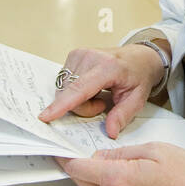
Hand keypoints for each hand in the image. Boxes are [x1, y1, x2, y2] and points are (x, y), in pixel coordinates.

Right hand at [40, 44, 166, 137]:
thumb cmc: (138, 77)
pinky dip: (75, 90)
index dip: (62, 104)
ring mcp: (79, 54)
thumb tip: (110, 131)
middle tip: (102, 104)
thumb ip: (123, 116)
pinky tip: (90, 87)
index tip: (46, 116)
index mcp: (108, 67)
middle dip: (83, 107)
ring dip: (78, 100)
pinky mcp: (73, 55)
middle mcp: (90, 57)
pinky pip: (64, 83)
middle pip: (70, 94)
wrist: (138, 57)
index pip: (80, 89)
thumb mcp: (137, 99)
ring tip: (98, 94)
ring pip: (64, 90)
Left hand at [58, 142, 184, 185]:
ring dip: (89, 174)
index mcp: (117, 179)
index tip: (56, 146)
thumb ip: (121, 153)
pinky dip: (104, 183)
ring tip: (94, 156)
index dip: (63, 156)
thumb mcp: (153, 150)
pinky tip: (113, 171)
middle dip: (74, 164)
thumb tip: (99, 156)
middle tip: (70, 147)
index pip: (77, 168)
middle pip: (80, 180)